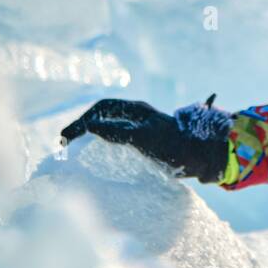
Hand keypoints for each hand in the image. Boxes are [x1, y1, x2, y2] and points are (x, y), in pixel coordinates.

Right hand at [59, 95, 231, 182]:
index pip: (101, 109)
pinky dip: (104, 146)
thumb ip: (117, 132)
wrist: (202, 155)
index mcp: (135, 110)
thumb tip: (90, 126)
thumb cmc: (174, 144)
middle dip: (83, 127)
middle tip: (65, 143)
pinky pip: (118, 141)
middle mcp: (137, 117)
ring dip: (92, 136)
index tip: (66, 137)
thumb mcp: (143, 137)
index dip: (82, 120)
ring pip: (110, 128)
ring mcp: (141, 130)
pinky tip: (99, 158)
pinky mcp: (146, 144)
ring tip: (77, 150)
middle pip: (103, 116)